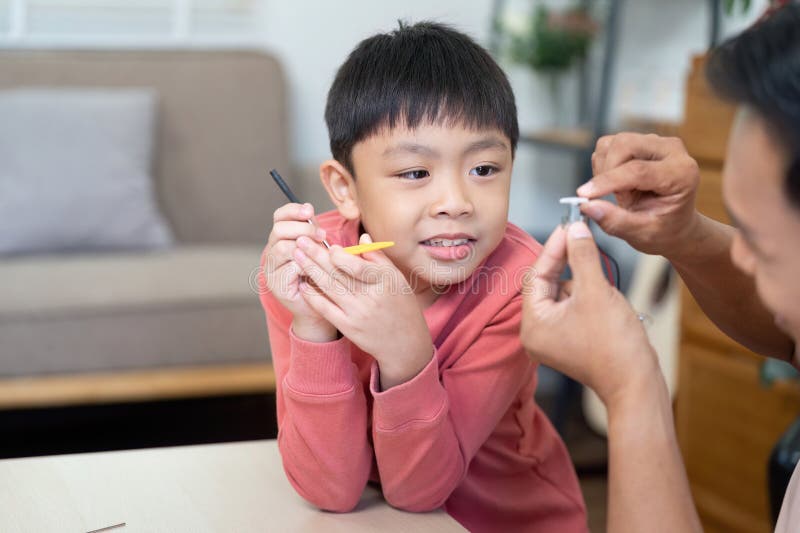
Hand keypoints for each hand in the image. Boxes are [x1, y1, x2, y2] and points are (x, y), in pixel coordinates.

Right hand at [263, 202, 336, 341]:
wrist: (321, 308)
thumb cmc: (324, 276)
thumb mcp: (321, 249)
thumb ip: (315, 232)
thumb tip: (310, 211)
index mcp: (282, 240)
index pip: (279, 217)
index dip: (293, 210)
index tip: (309, 210)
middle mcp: (272, 253)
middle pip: (279, 229)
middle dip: (303, 228)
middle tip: (322, 235)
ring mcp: (271, 269)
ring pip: (282, 247)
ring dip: (305, 247)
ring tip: (320, 253)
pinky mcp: (276, 285)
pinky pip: (290, 267)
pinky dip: (305, 266)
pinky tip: (315, 270)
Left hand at [292, 233, 432, 389]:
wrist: (405, 343)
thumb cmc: (402, 306)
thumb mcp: (398, 279)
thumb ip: (379, 258)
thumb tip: (362, 237)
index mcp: (385, 281)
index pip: (358, 265)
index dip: (340, 255)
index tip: (328, 244)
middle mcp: (371, 297)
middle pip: (339, 273)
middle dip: (316, 255)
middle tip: (301, 241)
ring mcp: (358, 313)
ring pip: (329, 287)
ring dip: (310, 270)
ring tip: (297, 256)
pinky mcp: (348, 327)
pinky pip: (326, 308)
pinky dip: (313, 296)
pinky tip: (303, 284)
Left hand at [521, 222, 661, 407]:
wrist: (637, 384)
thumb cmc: (615, 345)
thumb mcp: (596, 291)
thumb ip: (582, 256)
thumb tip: (575, 229)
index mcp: (533, 324)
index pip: (536, 274)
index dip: (553, 247)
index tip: (569, 226)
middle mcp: (537, 333)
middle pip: (546, 283)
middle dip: (566, 261)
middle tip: (580, 235)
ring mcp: (554, 338)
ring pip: (562, 293)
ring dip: (580, 278)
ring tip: (599, 274)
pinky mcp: (571, 340)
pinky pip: (573, 306)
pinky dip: (587, 293)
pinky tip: (604, 294)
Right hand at [578, 133, 701, 259]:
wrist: (675, 224)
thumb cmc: (664, 230)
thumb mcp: (642, 234)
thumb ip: (615, 221)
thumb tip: (587, 206)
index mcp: (681, 174)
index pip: (638, 170)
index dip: (607, 182)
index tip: (584, 195)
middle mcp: (672, 151)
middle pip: (625, 145)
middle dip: (607, 172)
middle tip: (614, 198)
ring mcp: (656, 142)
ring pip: (613, 144)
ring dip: (604, 170)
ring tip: (620, 193)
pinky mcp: (640, 141)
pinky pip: (608, 145)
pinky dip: (603, 165)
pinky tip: (615, 182)